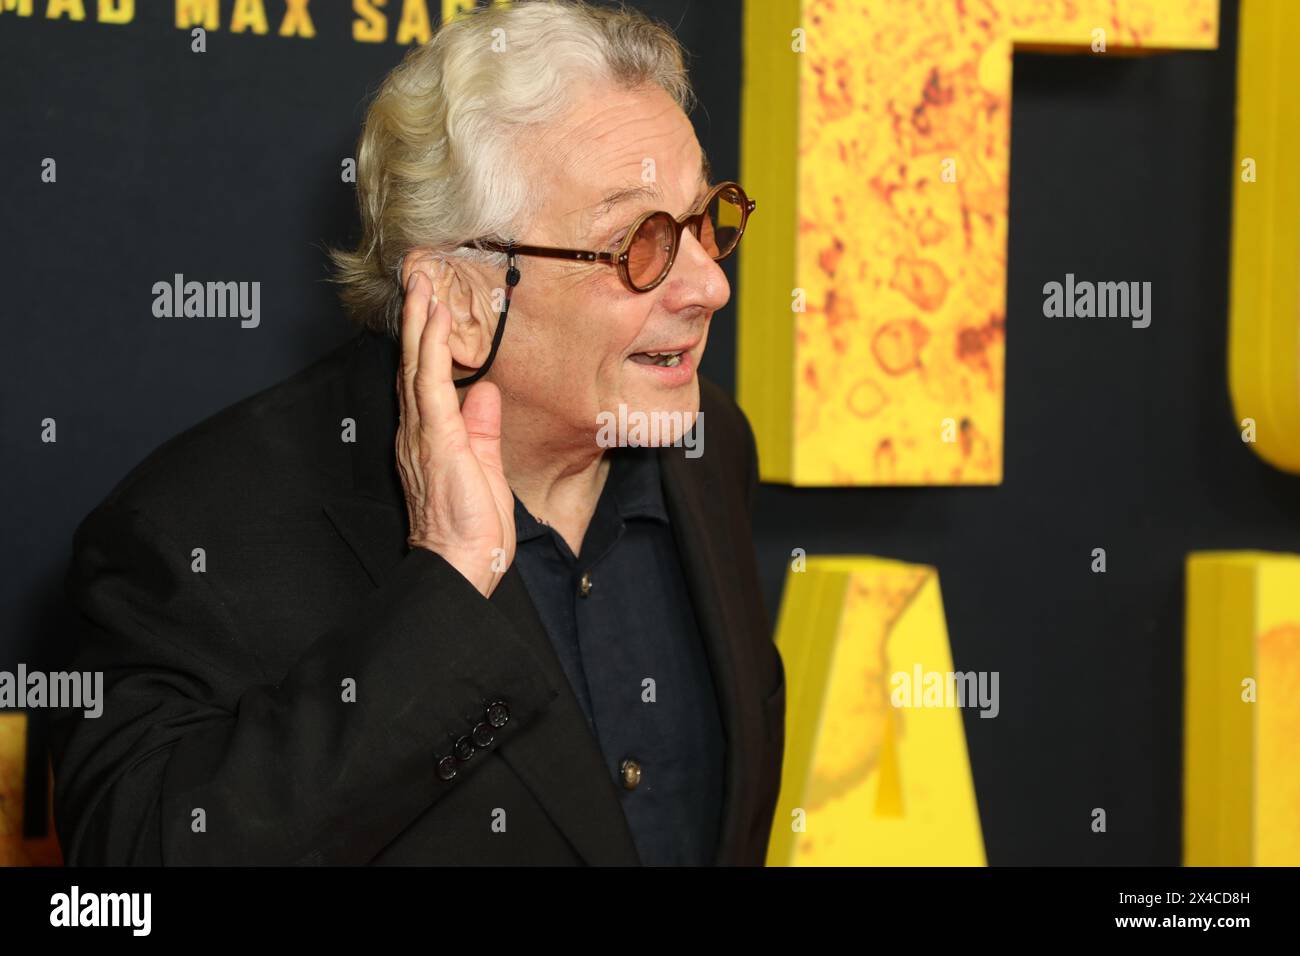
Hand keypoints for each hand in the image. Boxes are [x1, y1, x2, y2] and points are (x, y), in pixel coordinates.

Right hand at [395, 262, 513, 597]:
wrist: (461, 564)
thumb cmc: (470, 528)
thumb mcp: (485, 467)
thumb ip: (483, 427)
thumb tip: (486, 392)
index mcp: (430, 438)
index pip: (425, 379)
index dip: (425, 341)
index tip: (429, 306)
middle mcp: (418, 431)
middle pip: (413, 364)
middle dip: (415, 320)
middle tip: (417, 279)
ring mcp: (423, 432)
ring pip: (416, 365)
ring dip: (419, 322)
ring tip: (422, 285)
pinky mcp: (436, 438)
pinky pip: (430, 382)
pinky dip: (431, 347)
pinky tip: (434, 319)